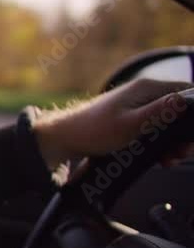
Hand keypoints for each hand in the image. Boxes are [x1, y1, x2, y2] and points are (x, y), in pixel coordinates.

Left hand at [32, 79, 193, 173]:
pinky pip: (154, 129)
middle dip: (184, 133)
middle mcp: (143, 93)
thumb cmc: (94, 130)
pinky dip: (160, 143)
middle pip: (179, 110)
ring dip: (172, 141)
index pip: (186, 91)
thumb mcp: (132, 124)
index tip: (193, 135)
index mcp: (146, 88)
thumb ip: (160, 112)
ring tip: (170, 159)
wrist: (65, 138)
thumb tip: (185, 99)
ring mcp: (137, 105)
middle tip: (182, 153)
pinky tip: (159, 158)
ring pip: (168, 122)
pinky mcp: (131, 118)